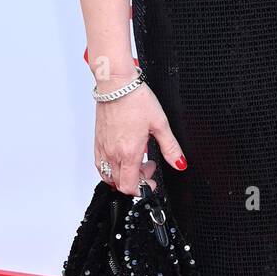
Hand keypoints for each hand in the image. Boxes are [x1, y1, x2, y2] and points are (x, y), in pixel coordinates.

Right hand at [94, 78, 186, 196]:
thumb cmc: (136, 100)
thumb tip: (179, 163)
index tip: (152, 181)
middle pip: (119, 184)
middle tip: (148, 167)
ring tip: (136, 162)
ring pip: (108, 177)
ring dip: (122, 177)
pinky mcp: (97, 142)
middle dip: (136, 182)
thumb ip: (170, 147)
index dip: (143, 189)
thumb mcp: (160, 124)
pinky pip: (99, 165)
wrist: (117, 86)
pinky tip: (121, 157)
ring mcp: (103, 148)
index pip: (130, 186)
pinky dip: (110, 168)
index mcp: (129, 152)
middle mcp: (113, 153)